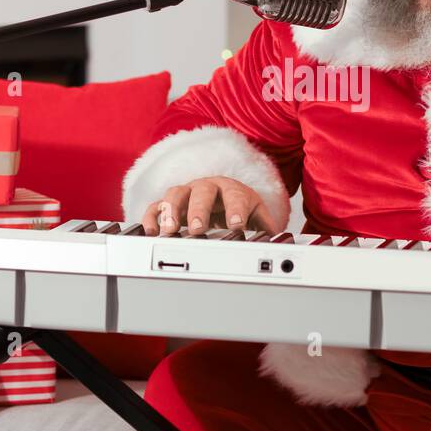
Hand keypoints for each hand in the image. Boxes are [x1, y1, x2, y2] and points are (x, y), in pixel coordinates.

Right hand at [141, 177, 279, 236]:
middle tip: (200, 229)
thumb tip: (279, 242)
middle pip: (203, 192)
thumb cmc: (239, 206)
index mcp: (233, 190)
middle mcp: (209, 188)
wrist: (224, 194)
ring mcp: (188, 193)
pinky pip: (156, 205)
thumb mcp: (256, 214)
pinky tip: (151, 231)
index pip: (236, 196)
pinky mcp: (170, 203)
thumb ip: (266, 227)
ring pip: (176, 194)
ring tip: (170, 230)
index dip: (236, 210)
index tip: (237, 225)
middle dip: (200, 210)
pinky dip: (152, 216)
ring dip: (172, 211)